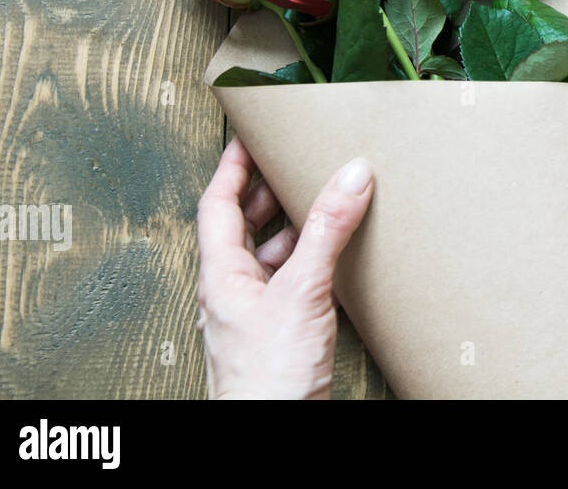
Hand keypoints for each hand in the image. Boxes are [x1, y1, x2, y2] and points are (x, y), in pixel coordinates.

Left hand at [196, 136, 373, 398]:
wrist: (274, 432)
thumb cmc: (268, 375)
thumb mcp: (302, 290)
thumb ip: (327, 230)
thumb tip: (350, 174)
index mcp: (220, 273)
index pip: (217, 204)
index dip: (232, 167)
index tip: (248, 136)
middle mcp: (232, 290)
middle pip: (242, 227)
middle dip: (269, 193)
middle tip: (296, 163)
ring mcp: (254, 313)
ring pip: (269, 255)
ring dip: (294, 228)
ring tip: (324, 203)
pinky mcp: (279, 332)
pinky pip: (290, 281)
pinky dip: (310, 260)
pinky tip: (334, 257)